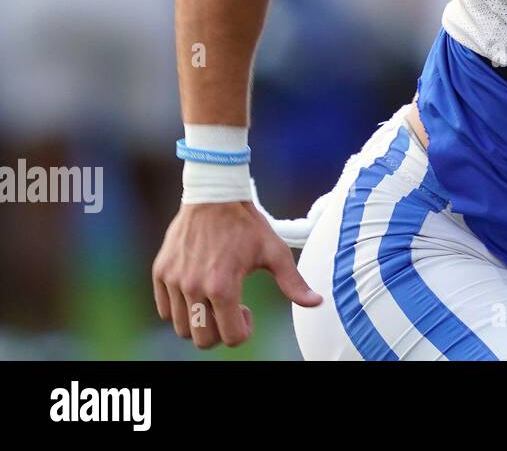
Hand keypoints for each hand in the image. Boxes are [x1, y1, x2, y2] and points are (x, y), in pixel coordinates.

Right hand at [152, 201, 322, 348]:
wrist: (214, 195)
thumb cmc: (247, 224)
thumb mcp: (275, 252)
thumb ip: (293, 283)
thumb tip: (316, 303)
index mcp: (222, 286)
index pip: (230, 337)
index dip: (243, 331)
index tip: (248, 312)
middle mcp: (193, 287)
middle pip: (202, 339)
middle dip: (220, 332)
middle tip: (231, 309)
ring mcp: (173, 281)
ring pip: (181, 328)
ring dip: (199, 323)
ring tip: (214, 300)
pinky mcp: (160, 272)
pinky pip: (164, 310)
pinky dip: (180, 310)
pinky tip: (197, 292)